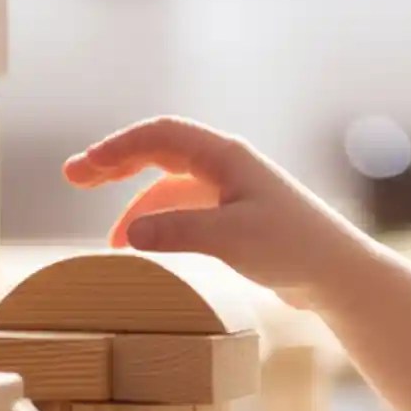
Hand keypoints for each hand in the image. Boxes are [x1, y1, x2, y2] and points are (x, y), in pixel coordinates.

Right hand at [65, 116, 364, 305]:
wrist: (337, 275)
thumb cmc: (292, 249)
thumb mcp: (230, 240)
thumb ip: (178, 232)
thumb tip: (131, 232)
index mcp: (225, 157)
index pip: (159, 136)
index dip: (117, 147)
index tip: (84, 168)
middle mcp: (225, 166)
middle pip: (158, 153)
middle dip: (115, 164)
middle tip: (74, 177)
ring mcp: (230, 191)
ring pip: (169, 186)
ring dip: (135, 203)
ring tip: (110, 239)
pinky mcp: (236, 218)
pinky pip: (184, 209)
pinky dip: (158, 222)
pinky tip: (147, 246)